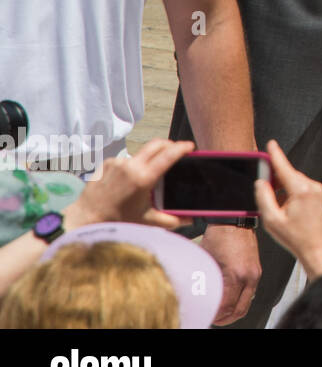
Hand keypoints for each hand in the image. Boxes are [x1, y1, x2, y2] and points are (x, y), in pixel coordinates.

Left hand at [63, 138, 194, 230]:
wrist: (86, 217)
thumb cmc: (117, 221)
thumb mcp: (148, 221)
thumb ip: (173, 220)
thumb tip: (191, 220)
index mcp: (143, 178)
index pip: (168, 155)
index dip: (182, 148)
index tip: (190, 146)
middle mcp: (131, 166)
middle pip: (157, 144)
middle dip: (170, 144)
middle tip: (177, 150)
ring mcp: (118, 162)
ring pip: (141, 153)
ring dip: (149, 159)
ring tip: (148, 175)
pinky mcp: (107, 163)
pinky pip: (126, 160)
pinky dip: (132, 166)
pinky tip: (128, 180)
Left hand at [202, 224, 260, 325]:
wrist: (235, 219)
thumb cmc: (219, 235)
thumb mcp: (206, 261)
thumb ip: (204, 282)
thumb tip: (197, 297)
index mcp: (236, 275)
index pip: (226, 307)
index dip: (215, 315)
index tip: (206, 317)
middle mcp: (249, 276)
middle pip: (239, 310)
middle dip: (225, 318)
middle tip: (212, 319)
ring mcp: (255, 274)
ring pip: (246, 303)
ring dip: (233, 311)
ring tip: (220, 313)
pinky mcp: (256, 270)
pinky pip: (249, 293)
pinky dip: (239, 300)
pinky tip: (229, 299)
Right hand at [253, 139, 321, 279]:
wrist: (318, 250)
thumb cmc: (296, 238)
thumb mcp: (272, 220)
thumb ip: (264, 197)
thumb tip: (261, 183)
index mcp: (301, 190)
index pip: (284, 167)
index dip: (275, 155)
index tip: (271, 144)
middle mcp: (312, 187)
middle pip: (288, 175)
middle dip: (275, 180)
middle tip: (266, 193)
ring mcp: (318, 191)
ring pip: (294, 182)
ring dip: (283, 190)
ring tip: (280, 211)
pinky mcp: (319, 196)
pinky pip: (301, 188)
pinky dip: (290, 194)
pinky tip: (287, 210)